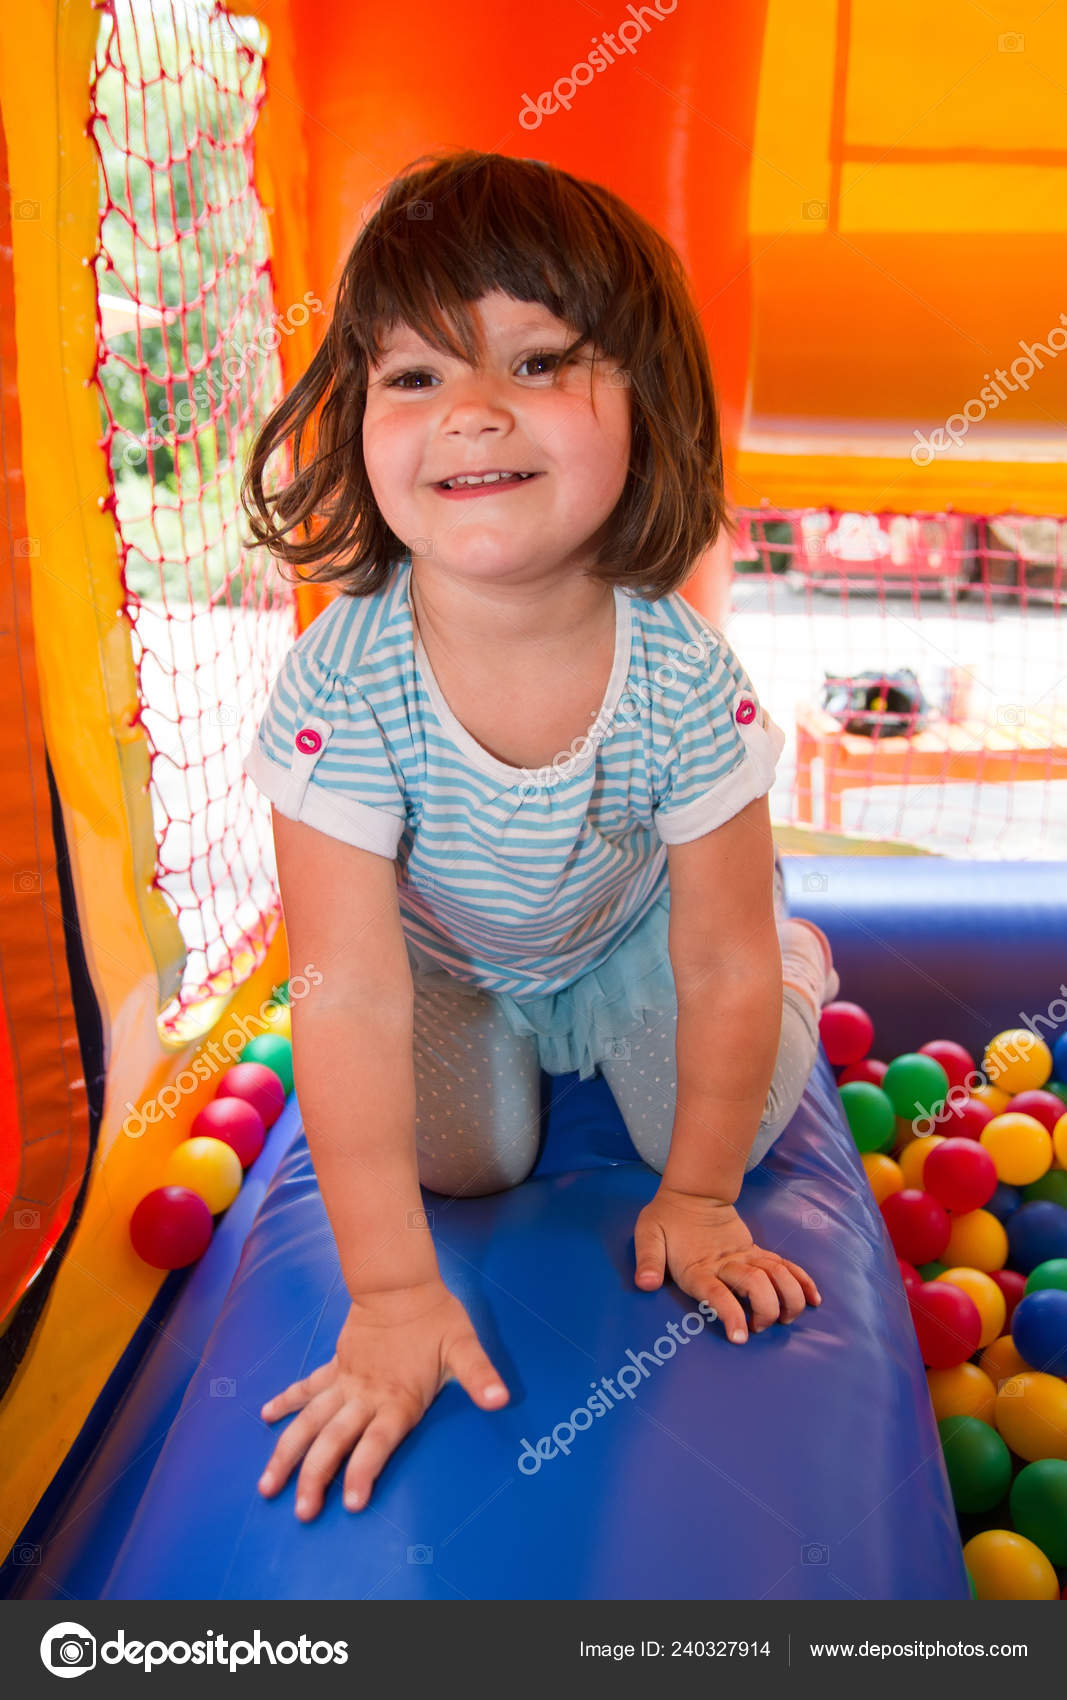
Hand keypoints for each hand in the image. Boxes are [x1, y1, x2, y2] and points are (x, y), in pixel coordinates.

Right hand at [257, 1279, 508, 1519]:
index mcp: (397, 1400)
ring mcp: (345, 1381)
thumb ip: (480, 1375)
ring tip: (267, 1485)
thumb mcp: (464, 1347)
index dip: (363, 1472)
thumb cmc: (437, 1318)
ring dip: (287, 1453)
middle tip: (302, 1514)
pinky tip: (265, 1417)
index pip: (376, 1443)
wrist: (400, 1283)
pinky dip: (285, 1401)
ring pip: (309, 1422)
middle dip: (315, 1478)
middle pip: (334, 1441)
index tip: (351, 1502)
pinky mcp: (336, 1366)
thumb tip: (501, 1400)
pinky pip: (307, 1388)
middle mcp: (365, 1396)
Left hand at [633, 1186, 821, 1343]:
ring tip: (788, 1318)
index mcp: (698, 1266)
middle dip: (766, 1310)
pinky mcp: (756, 1251)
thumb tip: (645, 1284)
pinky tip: (813, 1298)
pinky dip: (801, 1280)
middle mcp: (726, 1263)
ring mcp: (745, 1255)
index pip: (717, 1293)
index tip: (741, 1337)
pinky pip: (784, 1265)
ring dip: (789, 1297)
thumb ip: (647, 1260)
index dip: (730, 1314)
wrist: (692, 1193)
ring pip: (777, 1274)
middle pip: (755, 1285)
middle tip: (760, 1328)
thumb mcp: (647, 1235)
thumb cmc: (666, 1219)